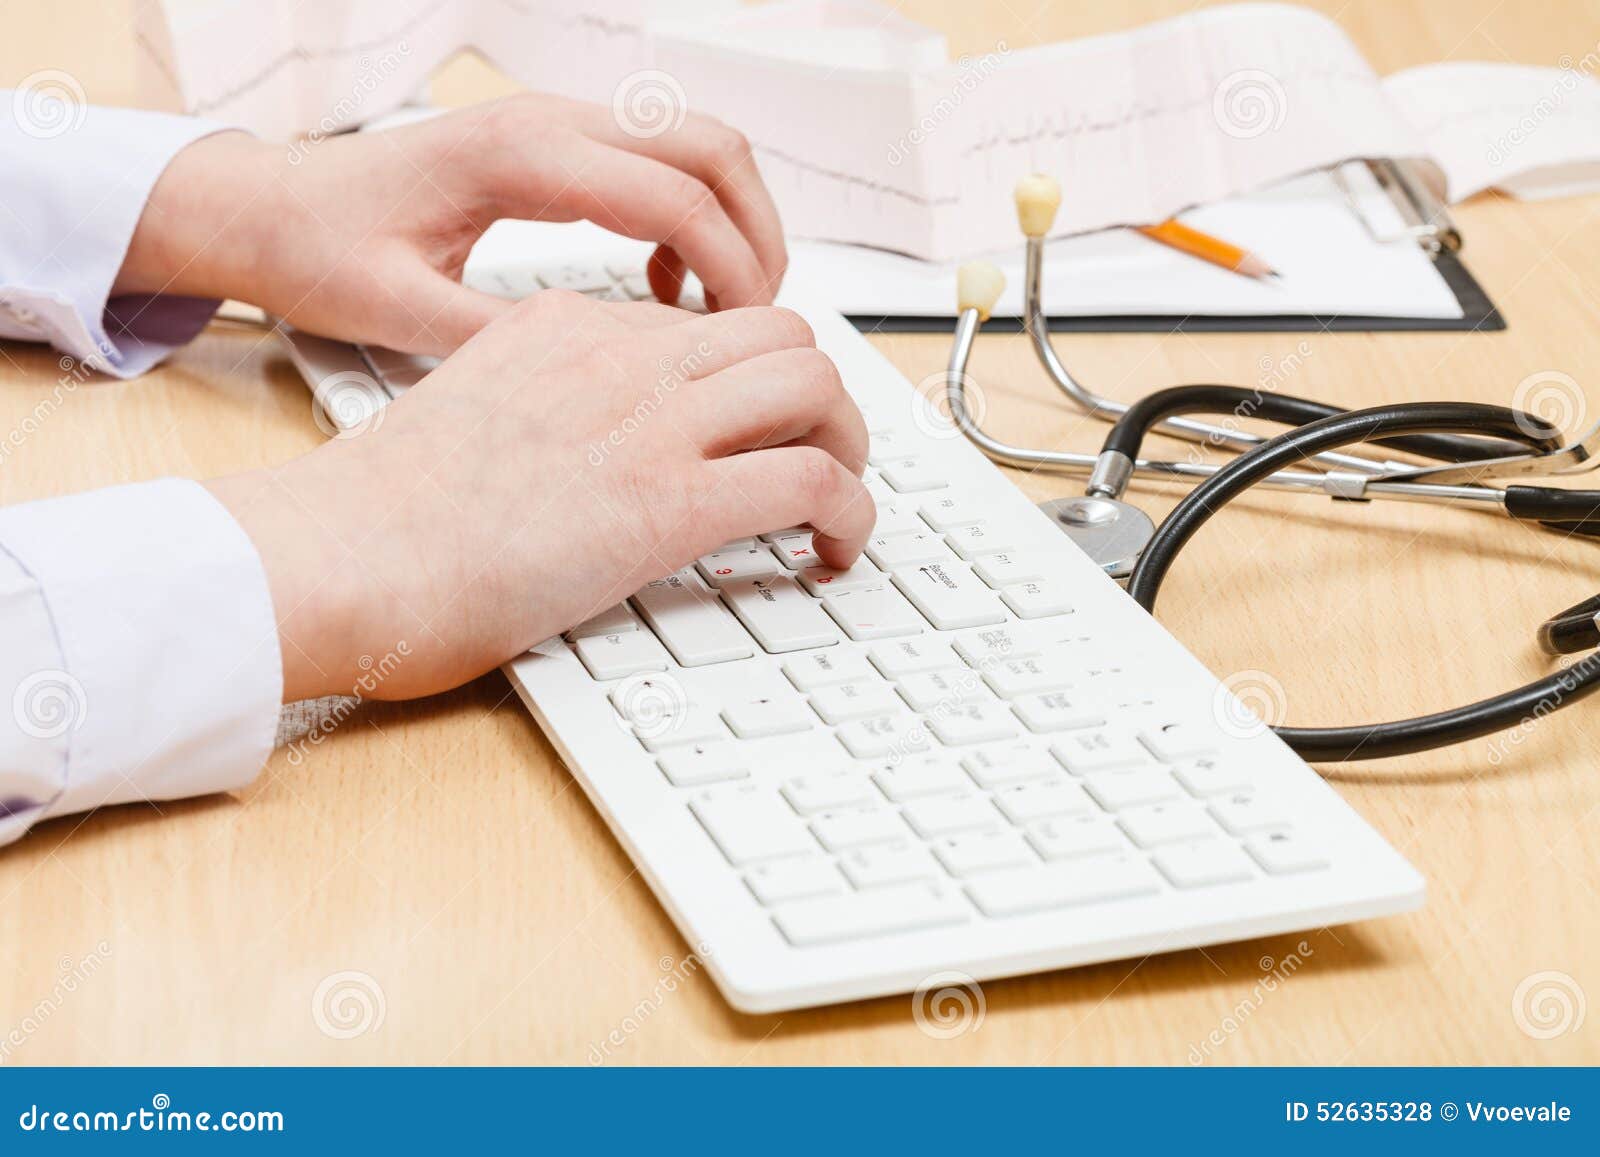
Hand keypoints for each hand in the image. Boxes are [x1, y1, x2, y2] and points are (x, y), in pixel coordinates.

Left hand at [114, 95, 786, 353]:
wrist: (265, 206)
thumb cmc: (319, 250)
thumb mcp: (402, 314)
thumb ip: (502, 340)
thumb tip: (600, 375)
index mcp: (520, 158)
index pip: (677, 196)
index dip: (733, 269)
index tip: (746, 338)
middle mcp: (548, 123)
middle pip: (712, 148)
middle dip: (758, 234)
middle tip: (756, 321)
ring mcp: (554, 125)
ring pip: (697, 146)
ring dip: (733, 222)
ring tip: (723, 309)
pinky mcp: (552, 145)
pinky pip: (659, 163)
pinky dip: (690, 221)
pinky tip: (661, 289)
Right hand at [205, 293, 869, 701]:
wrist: (338, 555)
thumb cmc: (379, 513)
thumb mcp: (467, 415)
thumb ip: (536, 408)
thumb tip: (578, 454)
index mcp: (566, 326)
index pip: (700, 327)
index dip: (746, 380)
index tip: (754, 428)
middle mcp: (620, 357)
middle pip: (779, 331)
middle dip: (817, 396)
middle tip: (818, 455)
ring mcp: (651, 423)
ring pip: (815, 385)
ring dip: (848, 445)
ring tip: (838, 504)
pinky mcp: (671, 502)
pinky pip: (814, 482)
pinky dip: (852, 516)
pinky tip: (836, 552)